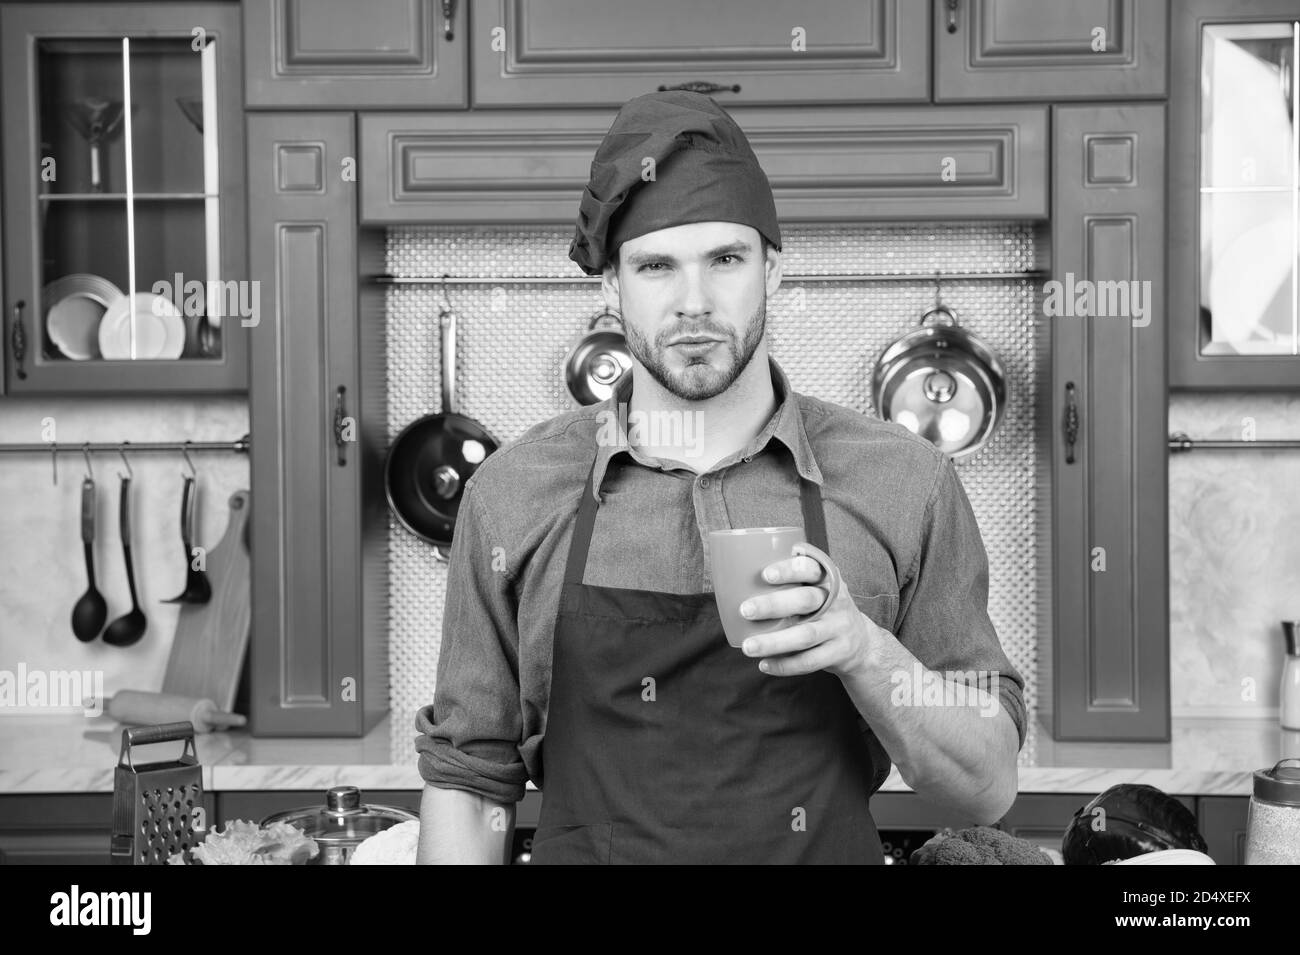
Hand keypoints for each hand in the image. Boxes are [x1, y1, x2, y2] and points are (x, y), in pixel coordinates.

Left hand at [736, 549, 889, 680]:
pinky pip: (810, 661)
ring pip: (806, 635)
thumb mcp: (817, 588)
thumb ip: (790, 583)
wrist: (861, 642)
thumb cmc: (823, 608)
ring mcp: (839, 627)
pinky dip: (785, 665)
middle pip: (805, 601)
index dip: (789, 570)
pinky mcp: (839, 652)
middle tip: (745, 610)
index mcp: (827, 578)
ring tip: (748, 647)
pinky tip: (765, 665)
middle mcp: (836, 601)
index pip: (810, 568)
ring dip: (774, 642)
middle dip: (773, 605)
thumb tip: (734, 581)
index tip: (765, 575)